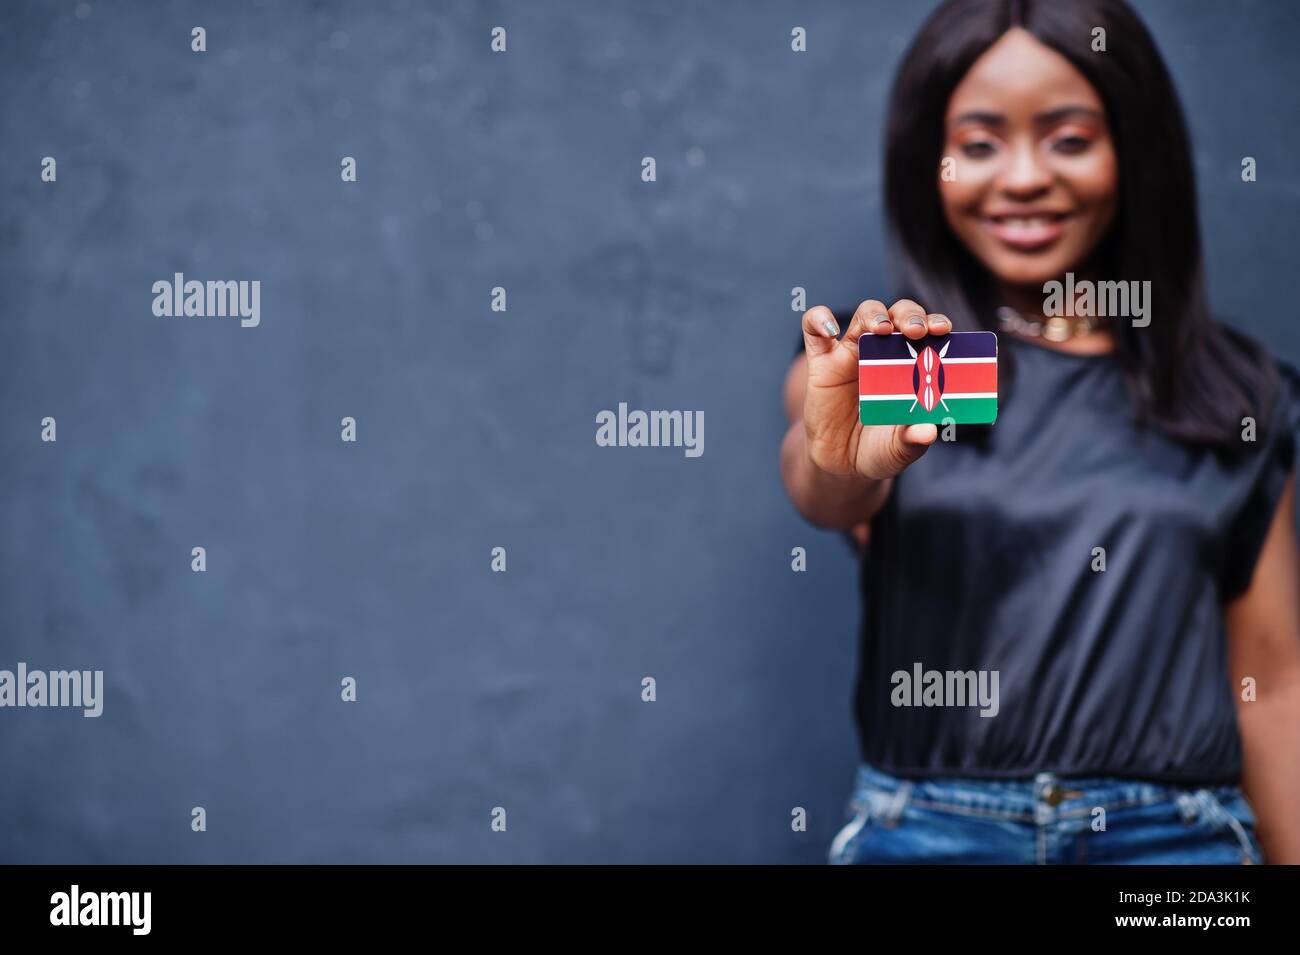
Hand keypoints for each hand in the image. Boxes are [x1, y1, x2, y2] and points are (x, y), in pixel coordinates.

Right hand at [799, 299, 951, 480]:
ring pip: (865, 315)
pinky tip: (829, 328)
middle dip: (910, 315)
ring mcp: (852, 354)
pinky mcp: (822, 363)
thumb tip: (927, 432)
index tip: (944, 331)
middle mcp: (884, 353)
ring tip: (880, 329)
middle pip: (899, 315)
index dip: (936, 323)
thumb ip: (912, 441)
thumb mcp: (898, 450)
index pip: (927, 332)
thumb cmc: (878, 450)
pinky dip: (819, 319)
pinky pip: (814, 330)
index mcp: (911, 367)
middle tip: (916, 331)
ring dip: (874, 314)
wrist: (841, 465)